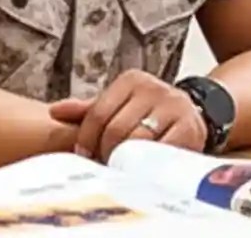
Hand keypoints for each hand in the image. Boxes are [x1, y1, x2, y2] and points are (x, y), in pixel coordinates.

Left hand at [49, 69, 207, 161]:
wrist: (195, 116)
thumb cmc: (149, 115)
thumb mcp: (120, 107)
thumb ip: (89, 111)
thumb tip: (55, 111)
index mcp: (132, 80)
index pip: (97, 113)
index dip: (86, 139)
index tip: (85, 155)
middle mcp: (154, 88)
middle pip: (115, 129)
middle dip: (105, 153)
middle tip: (104, 166)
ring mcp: (174, 107)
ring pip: (136, 141)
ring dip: (125, 161)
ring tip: (121, 169)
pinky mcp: (190, 128)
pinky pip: (160, 151)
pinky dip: (148, 164)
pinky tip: (142, 170)